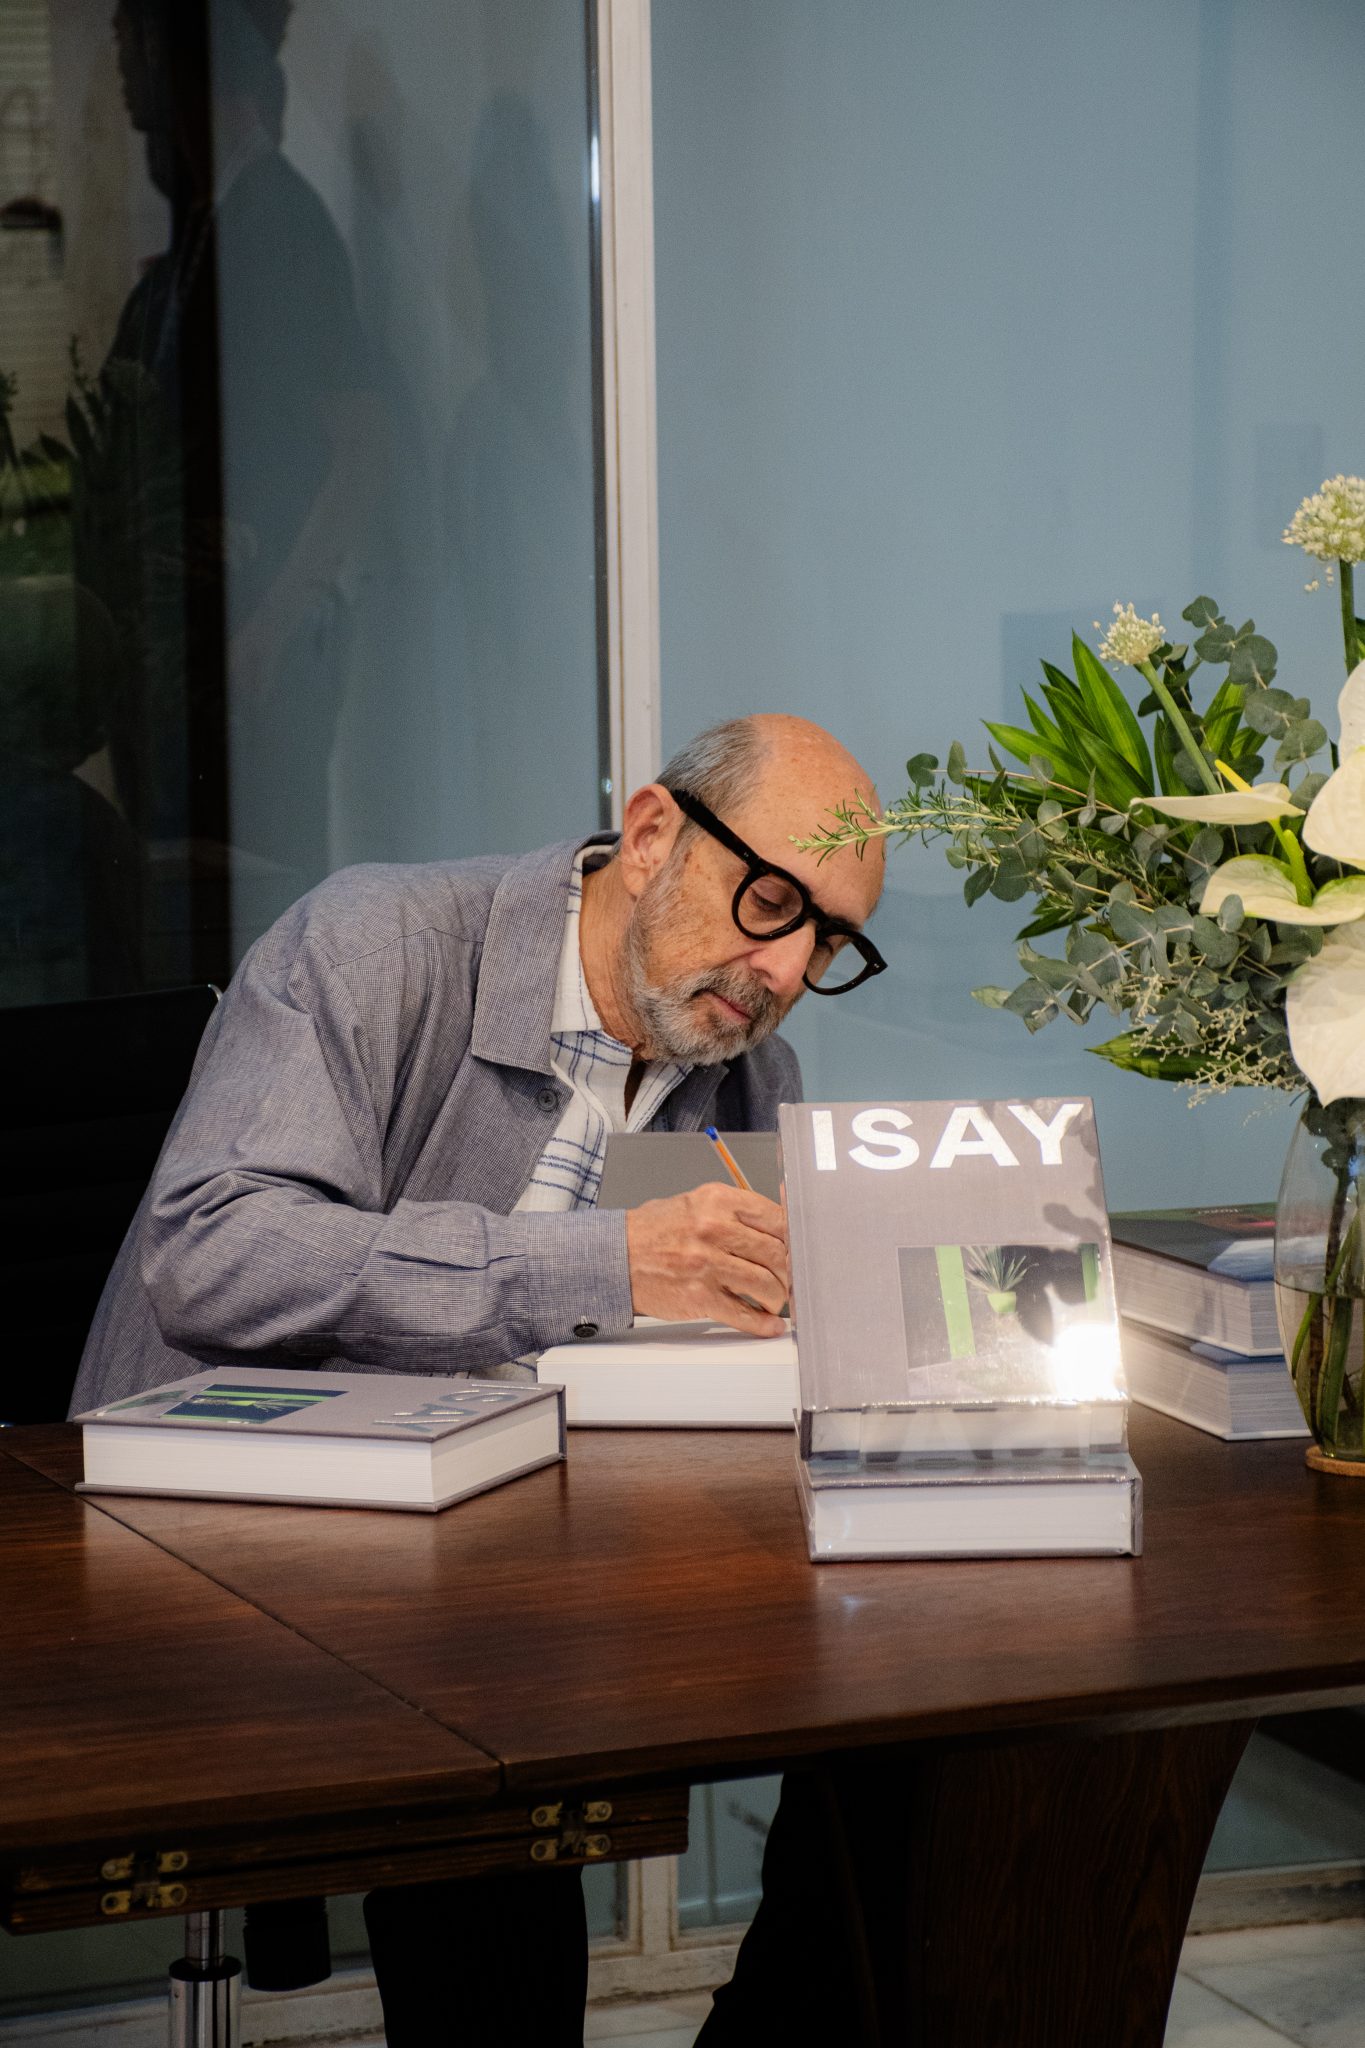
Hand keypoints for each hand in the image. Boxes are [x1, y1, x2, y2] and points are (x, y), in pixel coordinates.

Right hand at [625, 1183, 789, 1335]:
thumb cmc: (655, 1231)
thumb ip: (737, 1211)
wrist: (614, 1256)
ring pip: (766, 1285)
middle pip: (777, 1254)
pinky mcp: (699, 1297)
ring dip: (776, 1298)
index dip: (794, 1239)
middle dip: (789, 1273)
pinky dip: (762, 1324)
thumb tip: (780, 1221)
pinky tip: (768, 1325)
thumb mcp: (696, 1204)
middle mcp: (714, 1229)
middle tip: (789, 1280)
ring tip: (772, 1301)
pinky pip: (743, 1315)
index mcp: (718, 1201)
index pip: (777, 1218)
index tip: (797, 1251)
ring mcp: (707, 1265)